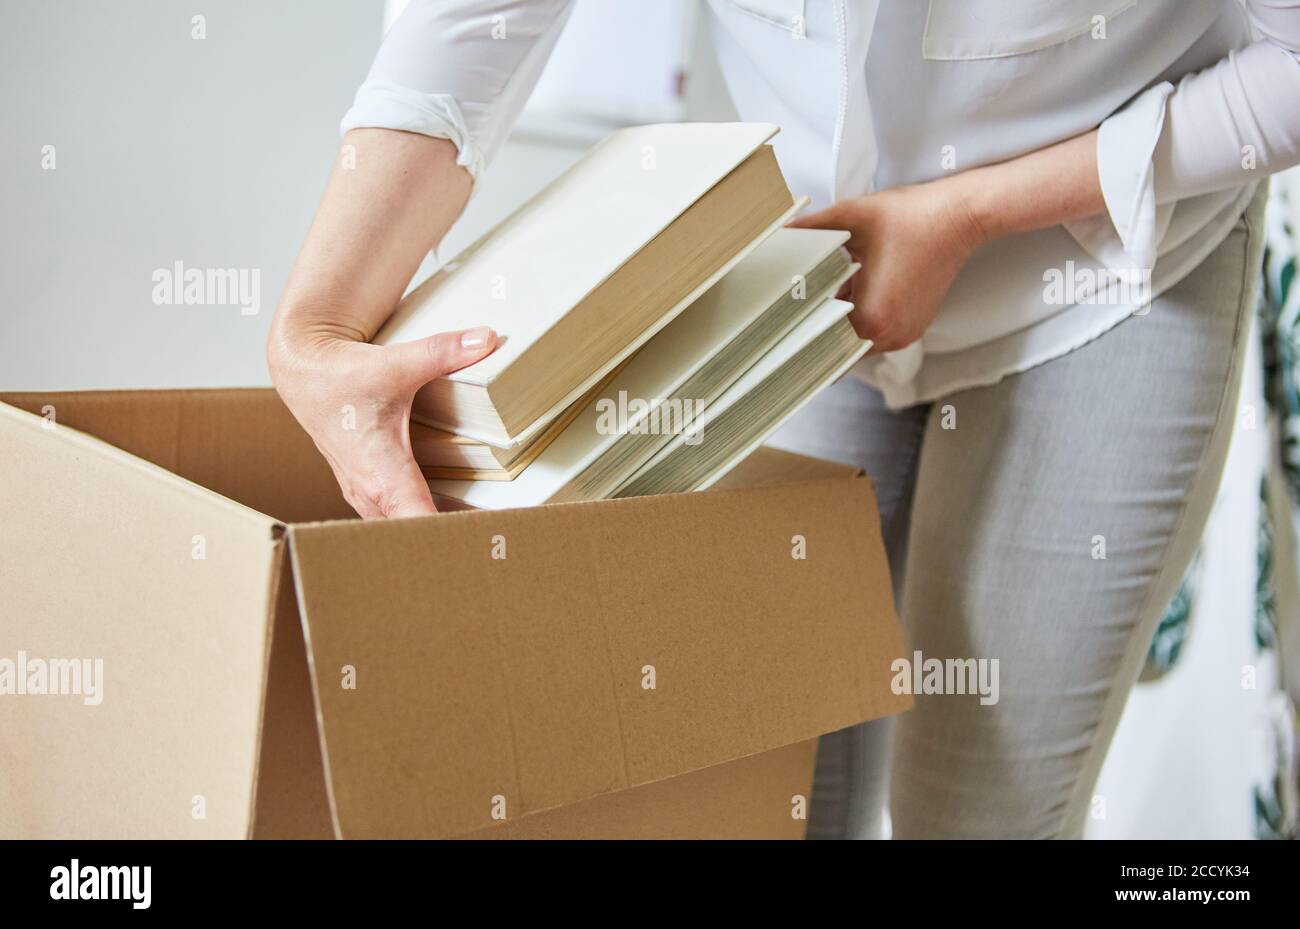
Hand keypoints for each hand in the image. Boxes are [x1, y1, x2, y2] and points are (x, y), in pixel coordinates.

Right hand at [269, 324, 495, 518]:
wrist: (303, 372)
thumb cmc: (340, 375)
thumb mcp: (395, 364)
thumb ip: (442, 352)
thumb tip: (485, 339)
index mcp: (382, 477)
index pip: (421, 526)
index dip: (452, 538)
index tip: (485, 541)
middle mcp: (372, 494)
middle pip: (418, 536)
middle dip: (453, 539)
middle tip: (498, 540)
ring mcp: (367, 495)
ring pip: (406, 529)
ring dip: (437, 532)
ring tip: (480, 536)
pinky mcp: (367, 487)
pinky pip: (398, 517)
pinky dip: (423, 518)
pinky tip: (453, 517)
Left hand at [789, 179, 987, 352]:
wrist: (960, 216)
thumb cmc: (911, 217)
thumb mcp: (852, 217)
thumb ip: (812, 227)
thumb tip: (779, 232)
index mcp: (872, 318)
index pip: (822, 342)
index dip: (800, 330)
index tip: (780, 325)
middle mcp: (891, 335)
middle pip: (838, 346)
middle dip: (818, 328)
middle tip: (789, 317)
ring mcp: (905, 334)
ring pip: (857, 341)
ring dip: (841, 323)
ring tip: (819, 301)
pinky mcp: (915, 326)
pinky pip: (877, 332)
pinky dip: (861, 319)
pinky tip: (850, 294)